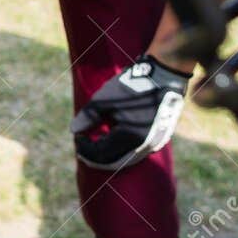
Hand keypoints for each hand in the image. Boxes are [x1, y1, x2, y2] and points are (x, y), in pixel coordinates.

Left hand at [71, 55, 188, 169]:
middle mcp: (144, 146)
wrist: (164, 76)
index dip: (86, 148)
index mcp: (130, 138)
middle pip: (115, 162)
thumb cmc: (132, 86)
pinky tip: (113, 139)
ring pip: (127, 159)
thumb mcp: (105, 100)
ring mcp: (154, 143)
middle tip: (82, 148)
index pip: (101, 154)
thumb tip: (74, 131)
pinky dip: (122, 150)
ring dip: (109, 154)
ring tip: (95, 144)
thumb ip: (89, 117)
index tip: (77, 137)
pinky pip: (138, 151)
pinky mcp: (159, 138)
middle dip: (96, 156)